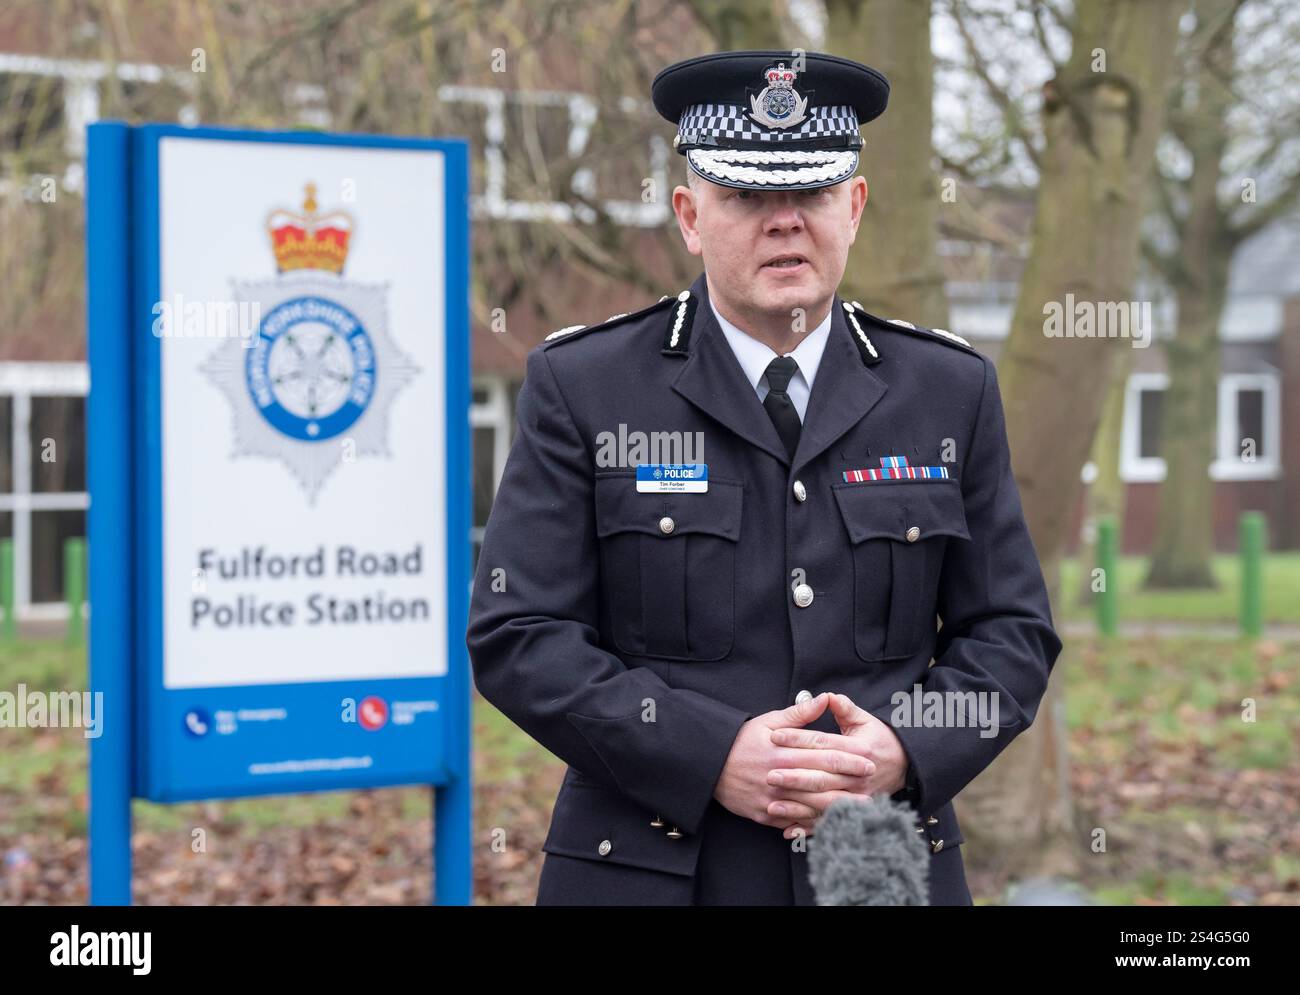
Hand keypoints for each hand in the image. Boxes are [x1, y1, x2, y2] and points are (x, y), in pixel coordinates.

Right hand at [713, 692, 875, 830]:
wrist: (707, 764)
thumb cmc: (740, 740)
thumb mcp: (768, 721)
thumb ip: (798, 714)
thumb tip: (823, 699)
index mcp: (784, 752)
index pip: (824, 755)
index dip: (848, 759)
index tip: (868, 762)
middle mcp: (780, 777)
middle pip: (822, 782)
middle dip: (850, 785)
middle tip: (872, 787)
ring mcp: (772, 799)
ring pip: (810, 806)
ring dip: (837, 809)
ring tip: (859, 811)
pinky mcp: (763, 814)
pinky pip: (792, 821)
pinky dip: (811, 824)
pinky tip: (829, 824)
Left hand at [768, 692, 908, 839]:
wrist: (904, 765)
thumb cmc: (879, 739)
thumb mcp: (865, 720)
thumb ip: (845, 708)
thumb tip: (828, 696)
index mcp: (858, 749)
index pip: (823, 743)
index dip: (798, 739)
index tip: (774, 736)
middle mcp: (857, 776)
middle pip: (821, 776)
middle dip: (794, 777)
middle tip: (769, 775)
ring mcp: (856, 797)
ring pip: (822, 803)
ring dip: (797, 806)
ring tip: (772, 805)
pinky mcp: (853, 812)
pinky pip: (828, 821)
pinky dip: (808, 828)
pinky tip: (788, 831)